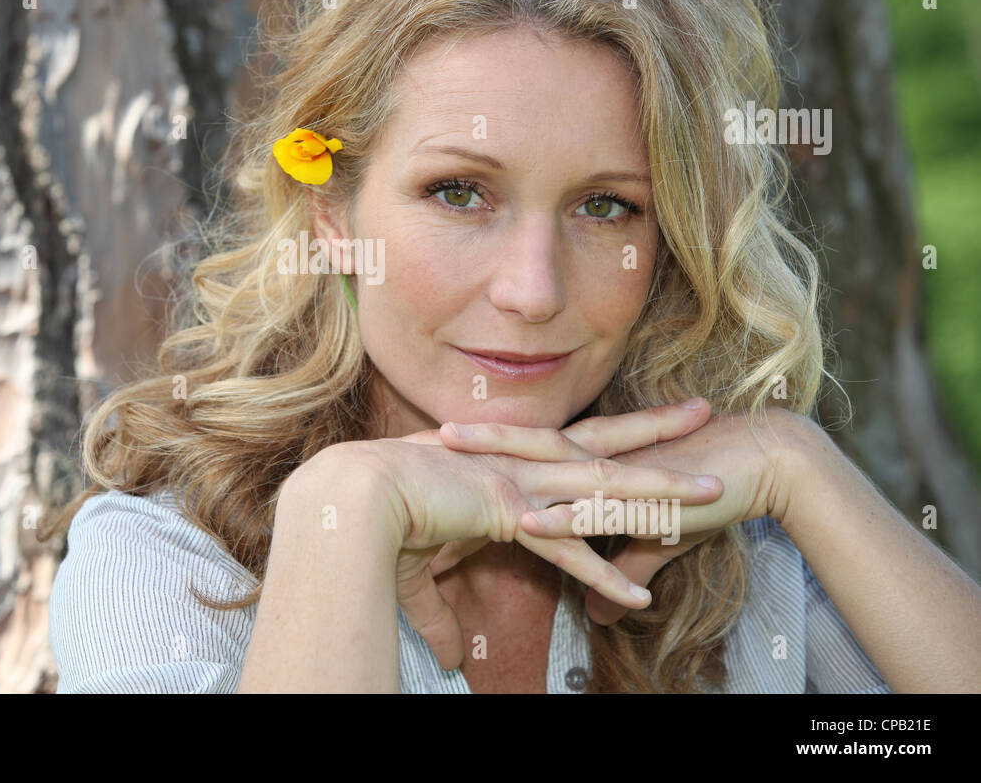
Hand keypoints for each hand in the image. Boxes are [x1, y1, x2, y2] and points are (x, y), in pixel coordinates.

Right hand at [357, 400, 724, 668]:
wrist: (354, 495)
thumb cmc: (380, 514)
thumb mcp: (416, 567)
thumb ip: (439, 611)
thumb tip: (448, 656)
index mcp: (506, 460)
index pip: (574, 443)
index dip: (613, 432)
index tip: (649, 423)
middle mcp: (521, 465)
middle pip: (605, 445)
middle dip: (657, 431)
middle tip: (703, 413)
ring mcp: (522, 488)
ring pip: (607, 490)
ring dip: (663, 494)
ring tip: (714, 494)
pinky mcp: (510, 518)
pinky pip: (569, 554)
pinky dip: (604, 579)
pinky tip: (640, 601)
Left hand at [440, 405, 801, 625]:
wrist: (765, 461)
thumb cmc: (706, 490)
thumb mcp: (653, 533)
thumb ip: (621, 565)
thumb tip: (601, 606)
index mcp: (592, 459)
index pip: (528, 447)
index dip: (486, 444)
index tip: (436, 440)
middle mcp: (596, 459)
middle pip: (522, 444)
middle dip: (472, 438)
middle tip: (420, 431)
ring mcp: (616, 474)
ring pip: (546, 464)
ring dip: (497, 459)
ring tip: (449, 453)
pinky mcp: (644, 498)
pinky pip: (595, 511)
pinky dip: (561, 519)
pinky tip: (527, 525)